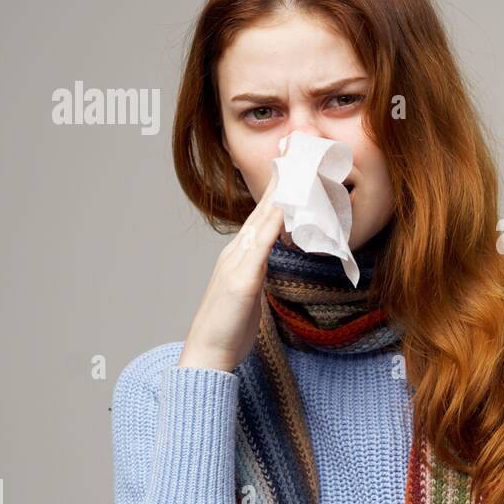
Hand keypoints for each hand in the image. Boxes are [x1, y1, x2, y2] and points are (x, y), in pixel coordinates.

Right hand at [177, 171, 284, 372]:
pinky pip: (260, 247)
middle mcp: (238, 252)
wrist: (208, 353)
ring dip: (279, 193)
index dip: (279, 189)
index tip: (294, 166)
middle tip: (295, 150)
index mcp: (242, 254)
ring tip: (295, 168)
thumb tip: (272, 260)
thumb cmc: (229, 327)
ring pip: (263, 221)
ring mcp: (238, 264)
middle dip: (280, 179)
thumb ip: (260, 271)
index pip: (265, 215)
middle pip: (264, 209)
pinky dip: (273, 226)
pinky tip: (285, 210)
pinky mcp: (242, 281)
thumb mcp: (250, 292)